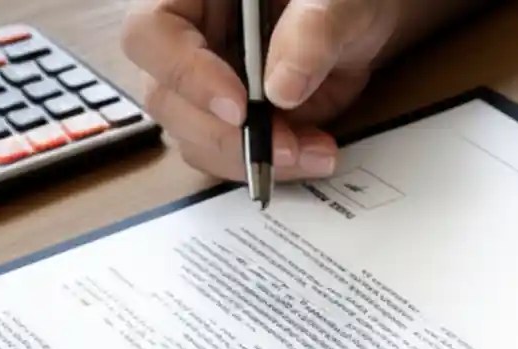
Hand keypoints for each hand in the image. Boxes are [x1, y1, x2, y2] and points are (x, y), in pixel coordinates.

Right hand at [122, 0, 408, 181]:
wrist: (365, 20)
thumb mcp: (341, 0)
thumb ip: (313, 31)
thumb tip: (282, 92)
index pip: (152, 33)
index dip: (186, 75)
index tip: (239, 108)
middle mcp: (186, 37)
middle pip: (165, 97)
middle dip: (224, 135)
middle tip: (282, 147)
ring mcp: (204, 83)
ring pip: (192, 137)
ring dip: (248, 157)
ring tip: (313, 152)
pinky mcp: (230, 119)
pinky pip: (226, 153)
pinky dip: (268, 164)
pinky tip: (312, 153)